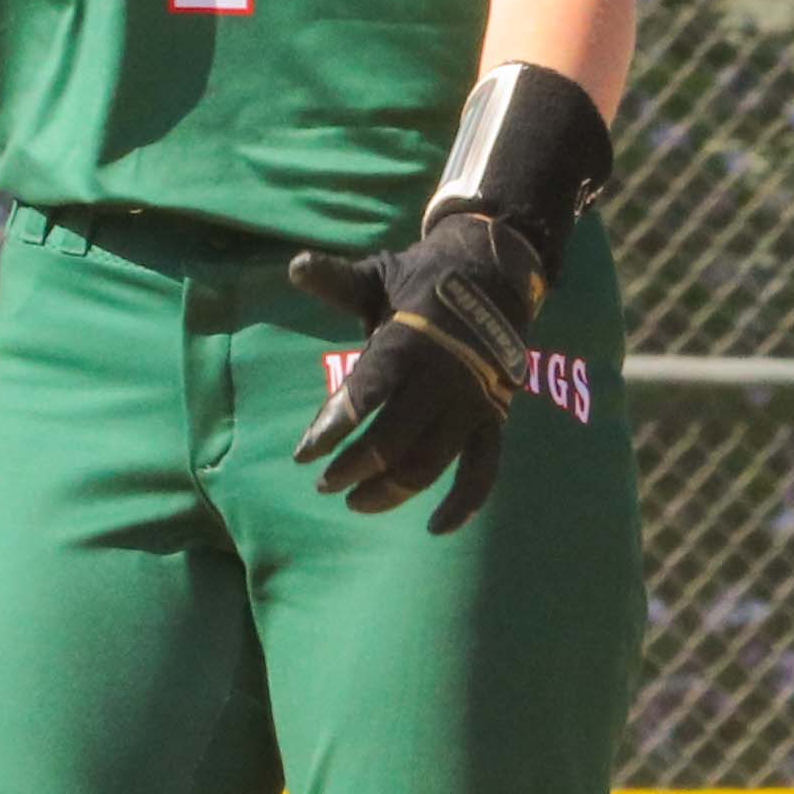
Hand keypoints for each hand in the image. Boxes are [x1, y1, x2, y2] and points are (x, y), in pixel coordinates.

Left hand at [289, 213, 543, 536]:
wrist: (498, 277)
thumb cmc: (424, 281)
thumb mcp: (380, 276)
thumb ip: (337, 281)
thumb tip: (295, 265)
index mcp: (410, 341)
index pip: (365, 394)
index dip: (332, 428)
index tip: (304, 455)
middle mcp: (443, 378)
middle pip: (393, 440)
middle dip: (353, 469)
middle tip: (324, 484)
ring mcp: (472, 403)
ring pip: (430, 463)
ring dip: (392, 491)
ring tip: (357, 502)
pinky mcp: (495, 419)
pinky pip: (483, 470)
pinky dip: (464, 503)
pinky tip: (436, 527)